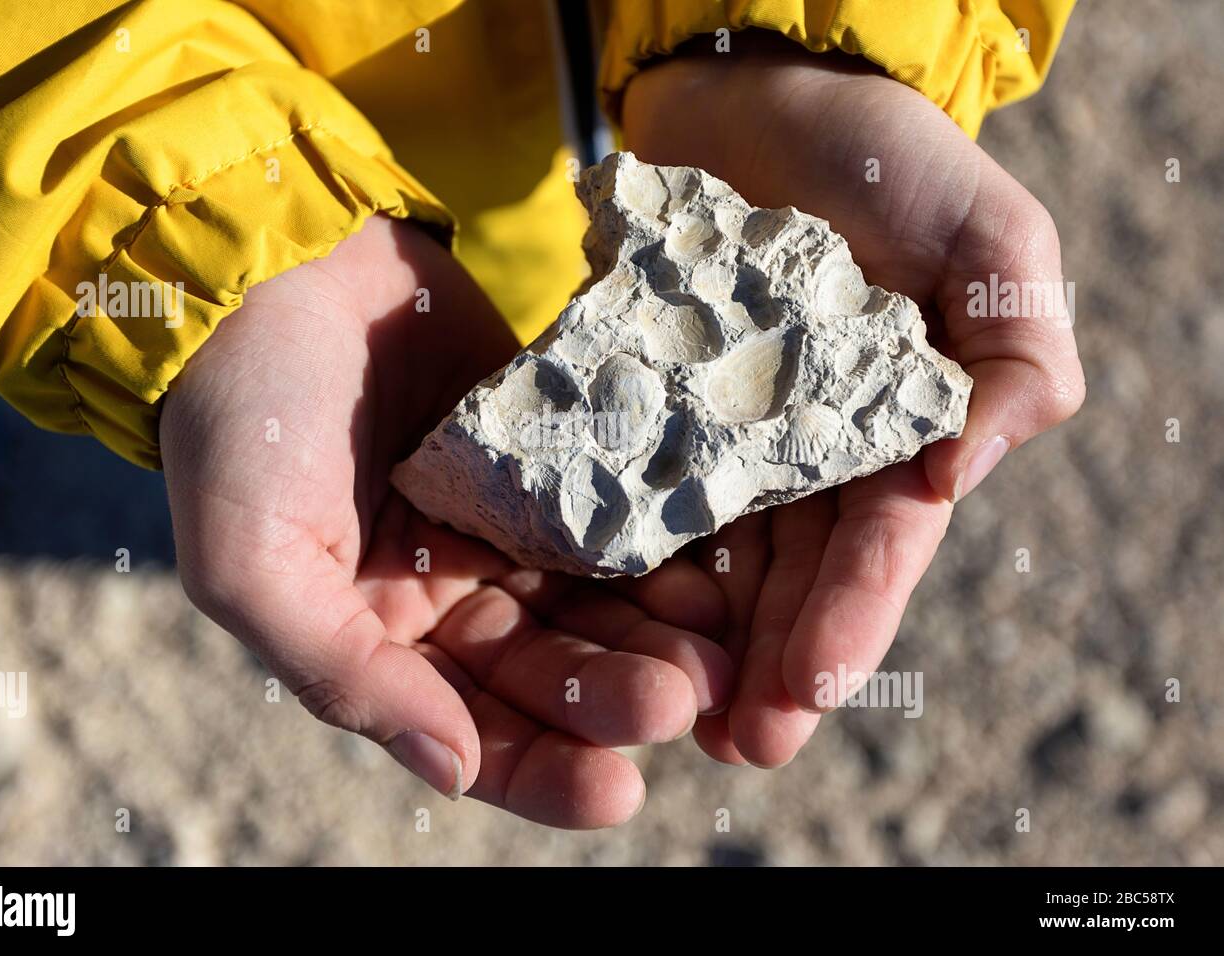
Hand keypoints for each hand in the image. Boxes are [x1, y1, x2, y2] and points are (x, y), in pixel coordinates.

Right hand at [160, 216, 729, 826]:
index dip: (547, 770)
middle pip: (558, 671)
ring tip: (717, 647)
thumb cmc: (241, 425)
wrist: (276, 267)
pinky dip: (667, 541)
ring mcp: (517, 522)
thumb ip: (344, 674)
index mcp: (389, 639)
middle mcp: (462, 593)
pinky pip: (622, 510)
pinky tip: (715, 563)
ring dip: (659, 633)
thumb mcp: (253, 565)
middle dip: (619, 695)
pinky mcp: (559, 452)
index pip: (479, 732)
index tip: (617, 790)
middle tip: (680, 698)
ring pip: (604, 601)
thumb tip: (451, 770)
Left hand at [623, 37, 1084, 766]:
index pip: (876, 545)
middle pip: (787, 577)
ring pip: (707, 552)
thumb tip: (964, 470)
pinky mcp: (647, 405)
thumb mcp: (990, 238)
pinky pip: (630, 481)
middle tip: (731, 744)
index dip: (848, 619)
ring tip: (658, 709)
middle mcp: (806, 455)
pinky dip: (617, 545)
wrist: (763, 95)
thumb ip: (1015, 351)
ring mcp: (721, 436)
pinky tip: (590, 608)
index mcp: (892, 435)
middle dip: (764, 663)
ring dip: (688, 635)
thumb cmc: (890, 159)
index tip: (807, 691)